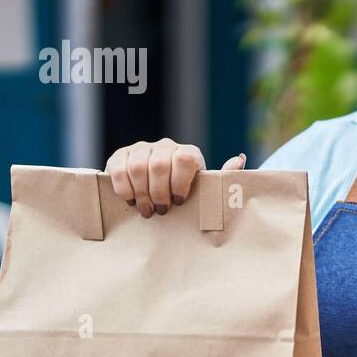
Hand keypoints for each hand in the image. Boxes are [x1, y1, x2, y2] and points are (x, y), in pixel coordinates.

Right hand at [103, 139, 244, 217]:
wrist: (154, 191)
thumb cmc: (185, 194)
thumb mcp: (203, 188)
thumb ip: (221, 177)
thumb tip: (239, 159)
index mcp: (188, 153)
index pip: (185, 159)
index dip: (181, 182)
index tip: (178, 202)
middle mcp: (165, 146)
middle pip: (160, 165)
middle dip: (159, 192)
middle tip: (160, 211)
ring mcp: (142, 148)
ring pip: (138, 167)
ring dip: (141, 193)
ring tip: (146, 209)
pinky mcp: (121, 155)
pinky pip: (118, 168)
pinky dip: (124, 188)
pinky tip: (130, 200)